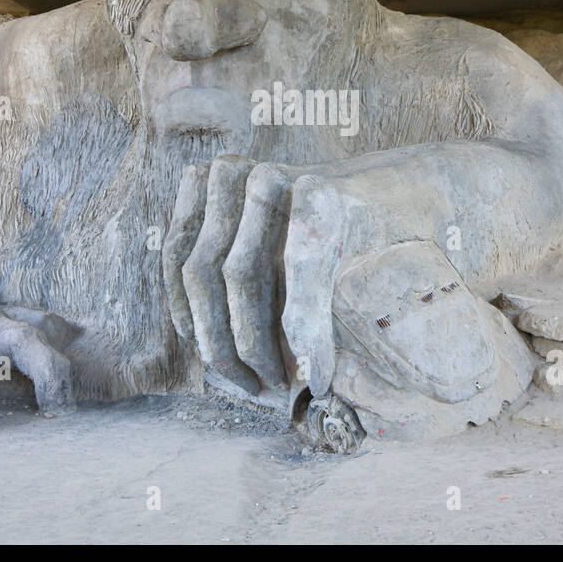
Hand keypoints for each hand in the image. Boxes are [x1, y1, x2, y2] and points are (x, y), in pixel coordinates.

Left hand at [162, 150, 528, 417]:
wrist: (427, 198)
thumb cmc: (346, 237)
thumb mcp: (275, 249)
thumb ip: (235, 275)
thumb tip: (201, 347)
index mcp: (215, 182)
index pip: (179, 260)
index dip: (189, 322)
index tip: (219, 369)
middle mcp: (239, 172)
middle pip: (206, 272)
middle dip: (222, 342)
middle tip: (255, 388)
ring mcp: (279, 177)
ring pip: (241, 275)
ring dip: (256, 343)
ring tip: (284, 384)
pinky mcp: (322, 196)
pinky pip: (296, 274)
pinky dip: (303, 332)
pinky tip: (316, 372)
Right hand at [163, 156, 349, 398]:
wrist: (354, 186)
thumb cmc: (370, 237)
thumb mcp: (385, 267)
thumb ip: (350, 311)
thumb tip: (312, 381)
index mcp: (322, 190)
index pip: (302, 269)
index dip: (304, 334)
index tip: (315, 383)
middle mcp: (269, 176)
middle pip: (239, 275)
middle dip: (249, 344)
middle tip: (270, 386)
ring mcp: (228, 175)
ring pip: (199, 270)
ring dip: (212, 336)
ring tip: (242, 377)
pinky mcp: (199, 181)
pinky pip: (177, 254)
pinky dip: (185, 306)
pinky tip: (204, 343)